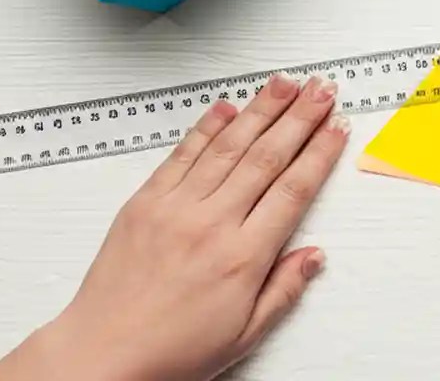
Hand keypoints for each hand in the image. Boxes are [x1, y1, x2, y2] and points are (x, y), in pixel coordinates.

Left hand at [0, 74, 349, 380]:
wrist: (102, 354)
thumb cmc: (169, 350)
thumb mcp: (244, 334)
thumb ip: (284, 290)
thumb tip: (313, 256)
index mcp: (242, 257)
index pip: (293, 190)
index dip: (320, 153)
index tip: (337, 128)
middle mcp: (210, 224)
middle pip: (267, 156)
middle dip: (300, 116)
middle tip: (321, 89)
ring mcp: (176, 208)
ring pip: (228, 146)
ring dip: (261, 109)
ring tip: (285, 84)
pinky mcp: (145, 202)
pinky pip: (182, 154)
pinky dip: (207, 127)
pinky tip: (227, 108)